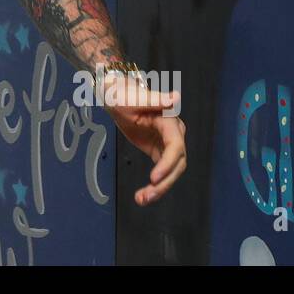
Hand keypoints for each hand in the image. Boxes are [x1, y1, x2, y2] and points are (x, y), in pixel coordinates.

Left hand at [101, 73, 186, 205]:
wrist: (116, 96)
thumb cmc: (123, 94)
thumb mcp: (133, 98)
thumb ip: (155, 100)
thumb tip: (176, 98)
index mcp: (169, 120)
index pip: (175, 146)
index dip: (167, 164)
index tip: (153, 178)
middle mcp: (174, 133)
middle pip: (177, 163)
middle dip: (164, 182)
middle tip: (146, 196)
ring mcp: (167, 144)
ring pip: (171, 171)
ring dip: (159, 188)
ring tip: (141, 200)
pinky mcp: (159, 151)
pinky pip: (162, 171)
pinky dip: (154, 185)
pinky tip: (143, 195)